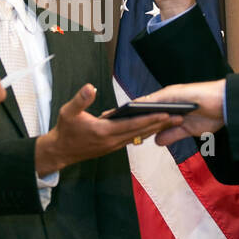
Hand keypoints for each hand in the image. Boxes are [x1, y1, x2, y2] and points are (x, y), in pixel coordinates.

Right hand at [34, 85, 180, 175]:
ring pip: (139, 136)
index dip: (150, 119)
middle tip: (179, 116)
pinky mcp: (112, 147)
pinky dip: (144, 133)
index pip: (133, 125)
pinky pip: (133, 139)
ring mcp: (113, 146)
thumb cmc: (64, 130)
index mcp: (104, 131)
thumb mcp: (68, 112)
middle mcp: (112, 141)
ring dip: (155, 129)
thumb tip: (90, 87)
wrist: (59, 152)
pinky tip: (153, 127)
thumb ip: (80, 100)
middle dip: (160, 123)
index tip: (166, 112)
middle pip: (141, 131)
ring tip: (171, 120)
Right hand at [134, 80, 224, 146]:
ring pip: (159, 129)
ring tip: (144, 134)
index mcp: (165, 98)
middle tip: (132, 130)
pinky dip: (164, 139)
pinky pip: (171, 136)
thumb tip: (136, 104)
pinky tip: (159, 139)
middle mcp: (169, 109)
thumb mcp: (174, 95)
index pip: (145, 105)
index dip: (134, 111)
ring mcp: (177, 120)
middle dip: (142, 124)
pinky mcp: (186, 130)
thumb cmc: (198, 93)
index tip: (122, 118)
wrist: (224, 105)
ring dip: (153, 132)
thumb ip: (156, 101)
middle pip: (151, 119)